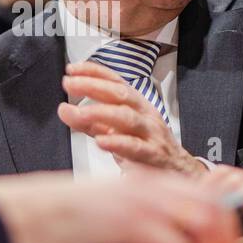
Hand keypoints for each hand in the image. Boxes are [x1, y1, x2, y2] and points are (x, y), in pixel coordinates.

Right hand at [0, 170, 237, 242]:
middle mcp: (152, 188)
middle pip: (216, 210)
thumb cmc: (61, 220)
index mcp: (149, 184)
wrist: (27, 215)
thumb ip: (141, 223)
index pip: (209, 199)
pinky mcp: (130, 223)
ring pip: (204, 226)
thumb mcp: (111, 212)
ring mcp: (143, 203)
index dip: (223, 231)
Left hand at [58, 60, 202, 173]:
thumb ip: (89, 122)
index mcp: (136, 104)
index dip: (94, 72)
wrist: (178, 173)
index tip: (72, 69)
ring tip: (80, 112)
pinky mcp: (153, 156)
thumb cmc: (145, 148)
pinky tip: (100, 141)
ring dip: (101, 112)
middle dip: (93, 86)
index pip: (115, 81)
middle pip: (120, 94)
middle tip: (70, 84)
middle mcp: (145, 114)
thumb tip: (64, 109)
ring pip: (127, 118)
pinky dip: (117, 143)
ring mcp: (151, 134)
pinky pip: (135, 147)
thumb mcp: (115, 131)